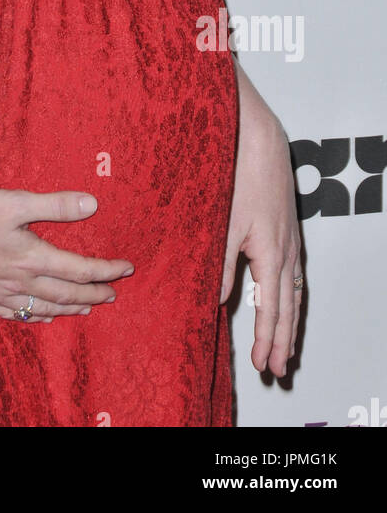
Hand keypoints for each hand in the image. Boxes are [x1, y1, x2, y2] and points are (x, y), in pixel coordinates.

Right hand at [0, 187, 133, 320]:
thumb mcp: (15, 202)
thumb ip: (54, 205)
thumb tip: (93, 205)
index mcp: (31, 257)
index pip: (79, 269)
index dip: (105, 270)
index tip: (126, 269)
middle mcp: (19, 280)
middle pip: (65, 293)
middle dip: (93, 294)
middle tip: (112, 295)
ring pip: (42, 307)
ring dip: (67, 309)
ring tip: (84, 310)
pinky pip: (13, 314)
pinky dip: (32, 317)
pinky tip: (36, 316)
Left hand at [220, 76, 302, 376]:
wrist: (259, 141)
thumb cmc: (239, 177)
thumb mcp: (223, 223)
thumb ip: (220, 264)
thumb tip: (218, 300)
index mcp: (270, 254)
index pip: (271, 309)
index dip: (268, 340)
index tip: (266, 365)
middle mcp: (286, 252)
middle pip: (288, 308)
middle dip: (283, 342)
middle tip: (279, 371)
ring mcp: (291, 242)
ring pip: (294, 293)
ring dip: (289, 324)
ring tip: (286, 349)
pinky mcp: (288, 231)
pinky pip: (294, 275)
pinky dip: (291, 298)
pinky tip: (286, 303)